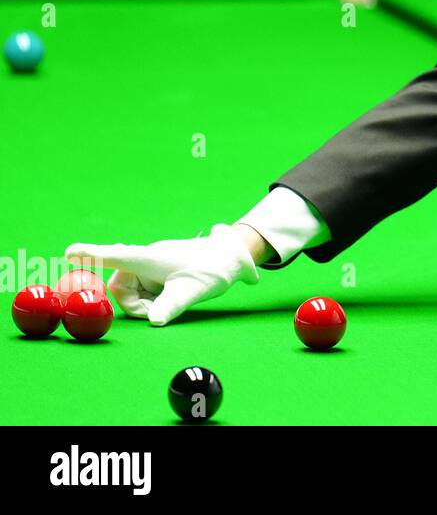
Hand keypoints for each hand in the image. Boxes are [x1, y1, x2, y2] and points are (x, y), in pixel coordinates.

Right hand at [65, 224, 260, 325]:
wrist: (231, 257)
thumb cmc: (211, 269)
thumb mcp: (191, 291)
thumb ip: (171, 306)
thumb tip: (155, 321)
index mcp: (148, 258)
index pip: (114, 257)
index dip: (91, 255)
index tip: (69, 252)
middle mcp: (145, 260)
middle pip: (119, 286)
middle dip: (132, 304)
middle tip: (155, 313)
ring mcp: (150, 267)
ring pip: (130, 292)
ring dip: (144, 304)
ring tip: (171, 302)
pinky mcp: (156, 274)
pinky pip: (142, 292)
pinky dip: (151, 301)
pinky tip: (168, 297)